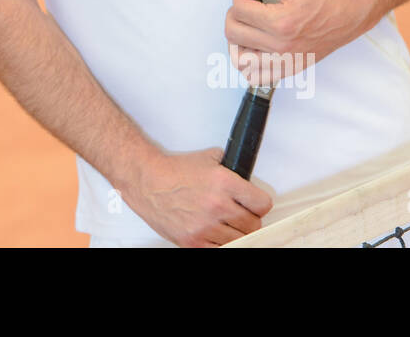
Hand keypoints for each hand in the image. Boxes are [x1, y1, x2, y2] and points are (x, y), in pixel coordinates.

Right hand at [122, 148, 272, 246]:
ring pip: (239, 240)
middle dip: (249, 220)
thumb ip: (230, 169)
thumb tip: (245, 178)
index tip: (255, 206)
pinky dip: (221, 244)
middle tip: (240, 215)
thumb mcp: (207, 159)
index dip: (260, 204)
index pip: (262, 204)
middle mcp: (217, 205)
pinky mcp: (193, 241)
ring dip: (235, 233)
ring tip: (225, 224)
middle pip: (253, 225)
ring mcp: (205, 226)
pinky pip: (220, 250)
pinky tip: (216, 234)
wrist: (148, 183)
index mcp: (224, 183)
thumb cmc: (173, 172)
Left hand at [223, 0, 378, 86]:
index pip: (239, 10)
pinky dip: (249, 63)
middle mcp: (282, 47)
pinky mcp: (291, 69)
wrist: (352, 10)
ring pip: (239, 59)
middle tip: (247, 6)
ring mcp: (286, 62)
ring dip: (237, 40)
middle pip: (233, 33)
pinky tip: (255, 45)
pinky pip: (256, 76)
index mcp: (281, 22)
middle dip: (235, 14)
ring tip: (248, 26)